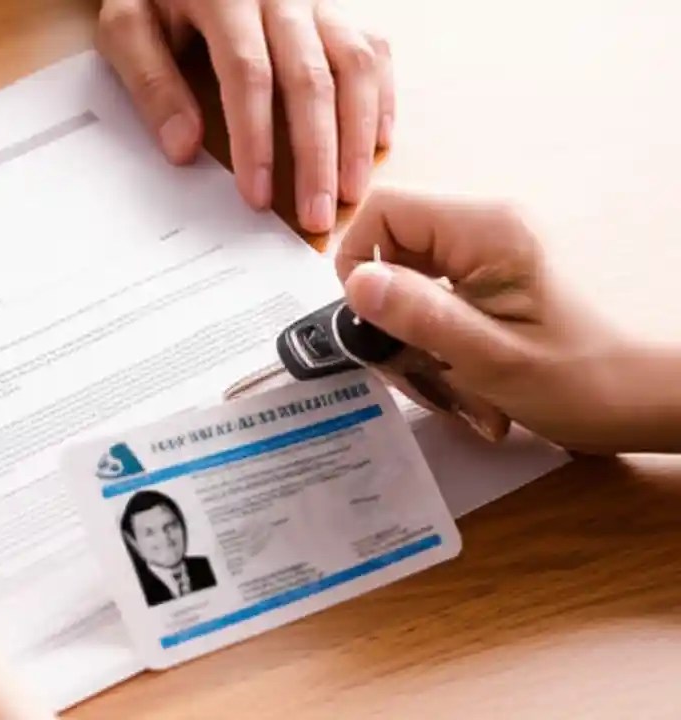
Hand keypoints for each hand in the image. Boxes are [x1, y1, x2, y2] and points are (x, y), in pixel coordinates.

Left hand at [97, 0, 391, 231]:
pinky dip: (380, 98)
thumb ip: (151, 83)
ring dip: (357, 134)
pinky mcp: (337, 8)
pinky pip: (372, 50)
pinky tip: (376, 145)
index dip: (256, 140)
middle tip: (316, 215)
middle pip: (310, 78)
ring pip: (354, 64)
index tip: (258, 196)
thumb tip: (183, 147)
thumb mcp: (127, 27)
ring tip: (350, 192)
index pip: (249, 74)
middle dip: (316, 154)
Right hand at [336, 188, 680, 454]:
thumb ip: (420, 316)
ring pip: (410, 281)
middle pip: (393, 249)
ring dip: (415, 338)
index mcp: (487, 229)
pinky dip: (437, 341)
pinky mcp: (496, 277)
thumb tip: (356, 283)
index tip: (368, 321)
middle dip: (390, 315)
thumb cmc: (584, 381)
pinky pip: (438, 297)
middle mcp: (488, 226)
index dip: (357, 259)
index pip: (385, 209)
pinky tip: (464, 377)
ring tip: (452, 385)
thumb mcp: (491, 357)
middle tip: (416, 372)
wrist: (648, 398)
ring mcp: (493, 252)